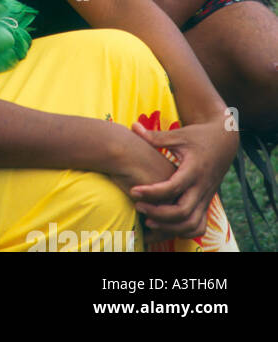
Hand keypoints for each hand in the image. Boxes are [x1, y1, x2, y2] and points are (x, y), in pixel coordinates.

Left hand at [128, 119, 236, 241]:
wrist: (224, 143)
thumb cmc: (198, 137)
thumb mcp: (179, 134)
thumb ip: (156, 136)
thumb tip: (133, 126)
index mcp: (194, 170)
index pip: (173, 188)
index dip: (153, 192)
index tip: (133, 191)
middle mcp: (202, 188)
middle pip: (183, 212)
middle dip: (159, 214)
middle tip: (138, 207)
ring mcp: (206, 198)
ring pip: (192, 224)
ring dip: (170, 227)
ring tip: (147, 222)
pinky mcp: (206, 204)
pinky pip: (199, 226)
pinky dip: (183, 231)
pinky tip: (164, 227)